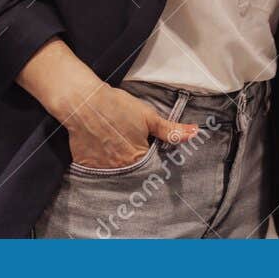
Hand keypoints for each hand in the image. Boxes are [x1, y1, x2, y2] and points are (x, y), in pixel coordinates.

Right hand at [63, 81, 200, 169]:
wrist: (84, 102)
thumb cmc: (117, 107)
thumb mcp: (148, 116)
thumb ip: (171, 130)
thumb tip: (195, 133)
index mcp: (138, 158)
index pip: (150, 170)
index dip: (151, 163)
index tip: (150, 157)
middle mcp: (120, 169)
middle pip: (132, 174)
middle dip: (135, 169)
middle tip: (130, 152)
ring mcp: (101, 169)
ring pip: (114, 175)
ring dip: (118, 168)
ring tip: (117, 153)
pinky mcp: (85, 166)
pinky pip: (96, 172)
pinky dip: (100, 166)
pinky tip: (101, 154)